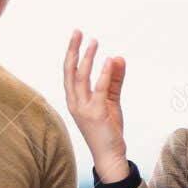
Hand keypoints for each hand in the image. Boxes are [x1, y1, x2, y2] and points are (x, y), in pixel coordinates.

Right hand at [63, 29, 127, 182]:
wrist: (110, 155)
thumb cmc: (108, 129)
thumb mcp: (111, 101)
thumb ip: (114, 80)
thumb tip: (117, 57)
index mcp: (74, 100)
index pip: (69, 72)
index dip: (72, 54)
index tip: (77, 36)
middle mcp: (74, 103)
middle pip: (70, 71)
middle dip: (73, 50)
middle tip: (78, 31)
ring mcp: (83, 109)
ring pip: (81, 77)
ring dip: (87, 58)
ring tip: (94, 42)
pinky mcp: (96, 114)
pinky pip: (99, 89)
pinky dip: (103, 74)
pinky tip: (109, 60)